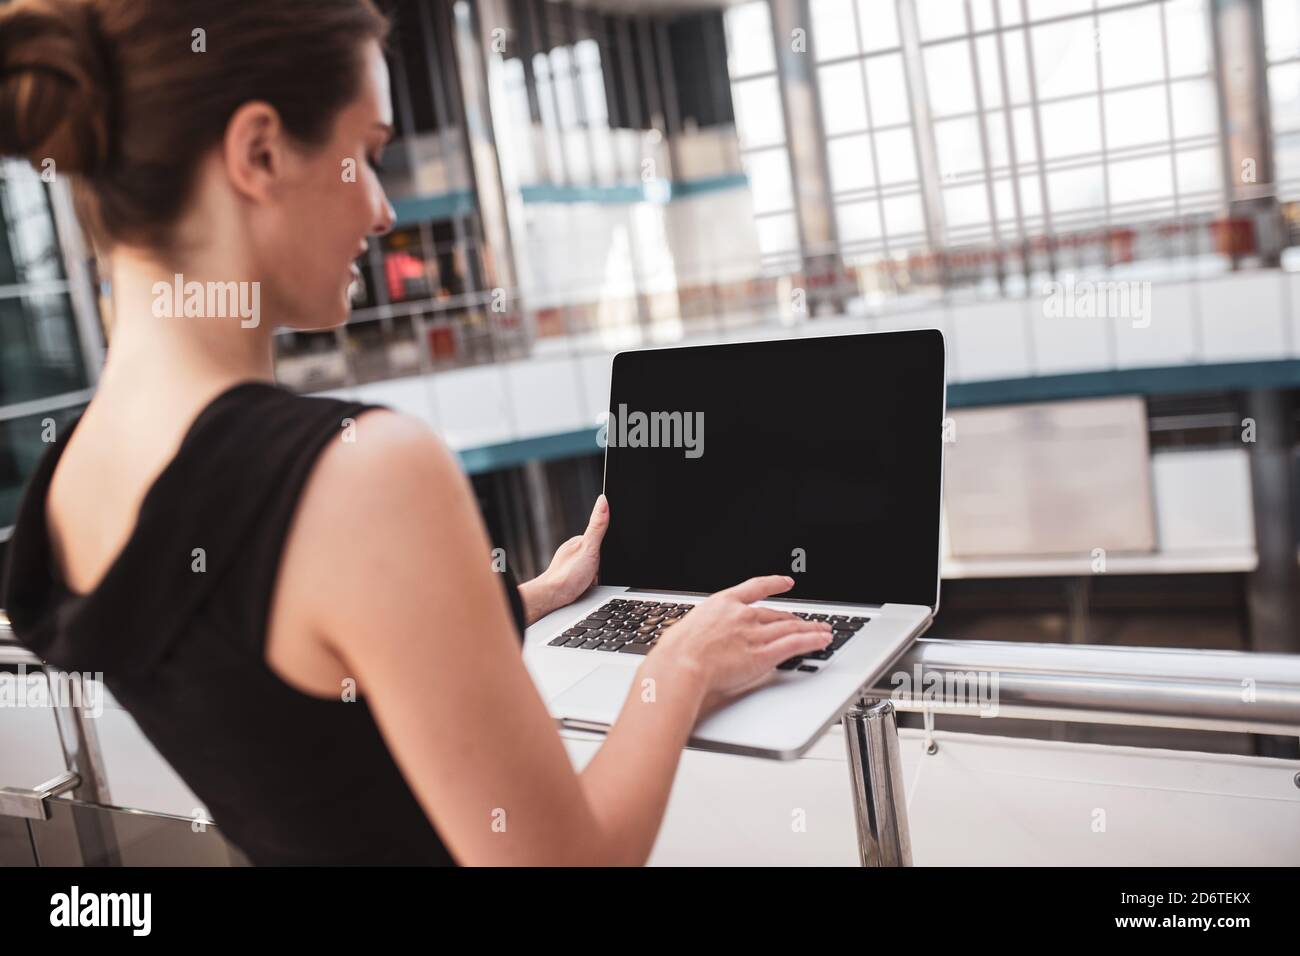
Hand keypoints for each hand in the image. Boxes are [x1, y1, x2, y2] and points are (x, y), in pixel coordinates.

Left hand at [519, 495, 608, 624]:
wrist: (553, 599)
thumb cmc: (568, 575)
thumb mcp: (588, 547)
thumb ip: (598, 526)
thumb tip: (603, 500)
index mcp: (578, 541)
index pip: (600, 538)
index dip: (607, 549)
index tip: (603, 559)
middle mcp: (574, 552)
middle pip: (599, 555)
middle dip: (602, 565)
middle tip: (595, 572)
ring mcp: (573, 566)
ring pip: (595, 569)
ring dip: (596, 576)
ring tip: (589, 581)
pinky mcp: (574, 580)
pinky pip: (590, 580)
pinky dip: (591, 584)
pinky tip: (587, 588)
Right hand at [651, 575, 832, 709]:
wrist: (681, 665)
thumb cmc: (676, 652)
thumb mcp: (687, 630)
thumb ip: (704, 631)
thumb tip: (701, 641)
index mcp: (723, 604)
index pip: (754, 588)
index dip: (773, 584)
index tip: (785, 582)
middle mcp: (742, 615)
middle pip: (777, 614)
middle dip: (795, 619)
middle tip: (807, 622)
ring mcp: (754, 633)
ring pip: (790, 628)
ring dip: (810, 629)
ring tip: (823, 631)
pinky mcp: (763, 654)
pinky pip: (794, 644)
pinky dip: (811, 641)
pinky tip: (821, 640)